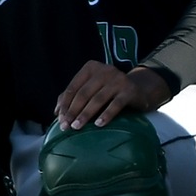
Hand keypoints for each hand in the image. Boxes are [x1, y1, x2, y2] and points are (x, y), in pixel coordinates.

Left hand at [55, 62, 169, 129]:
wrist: (139, 90)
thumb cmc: (109, 91)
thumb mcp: (91, 88)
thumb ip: (74, 96)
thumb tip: (56, 112)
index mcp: (91, 68)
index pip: (73, 87)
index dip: (65, 104)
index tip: (60, 120)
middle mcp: (105, 70)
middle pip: (83, 93)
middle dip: (73, 111)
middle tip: (66, 127)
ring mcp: (118, 79)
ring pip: (97, 99)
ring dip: (85, 114)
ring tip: (77, 127)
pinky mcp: (130, 90)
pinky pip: (115, 104)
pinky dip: (106, 115)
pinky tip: (98, 124)